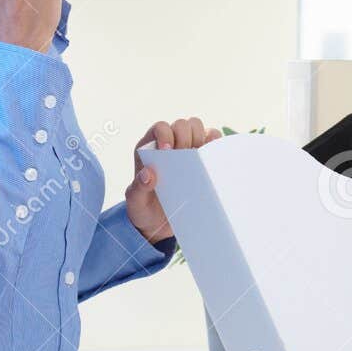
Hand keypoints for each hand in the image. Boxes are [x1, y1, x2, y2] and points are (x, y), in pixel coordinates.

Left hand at [126, 118, 220, 243]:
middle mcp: (169, 144)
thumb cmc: (144, 209)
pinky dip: (215, 145)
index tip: (168, 150)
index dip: (165, 133)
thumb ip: (138, 188)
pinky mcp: (202, 160)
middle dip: (186, 136)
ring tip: (199, 159)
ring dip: (202, 139)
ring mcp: (187, 151)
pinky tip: (212, 158)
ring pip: (199, 129)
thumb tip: (148, 173)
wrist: (160, 225)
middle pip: (182, 125)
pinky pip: (213, 142)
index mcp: (150, 148)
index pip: (160, 128)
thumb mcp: (136, 202)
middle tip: (185, 156)